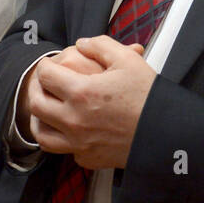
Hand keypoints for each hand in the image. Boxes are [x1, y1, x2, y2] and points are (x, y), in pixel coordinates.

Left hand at [28, 35, 155, 169]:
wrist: (167, 133)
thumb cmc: (148, 96)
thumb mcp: (128, 60)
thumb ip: (101, 46)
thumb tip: (82, 43)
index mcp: (81, 93)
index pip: (45, 75)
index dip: (45, 65)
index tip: (50, 64)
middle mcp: (74, 120)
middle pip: (36, 104)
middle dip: (36, 89)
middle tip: (44, 83)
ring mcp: (79, 143)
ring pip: (43, 134)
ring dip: (41, 120)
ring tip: (48, 109)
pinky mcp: (88, 158)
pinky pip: (66, 150)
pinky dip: (65, 139)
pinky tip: (73, 130)